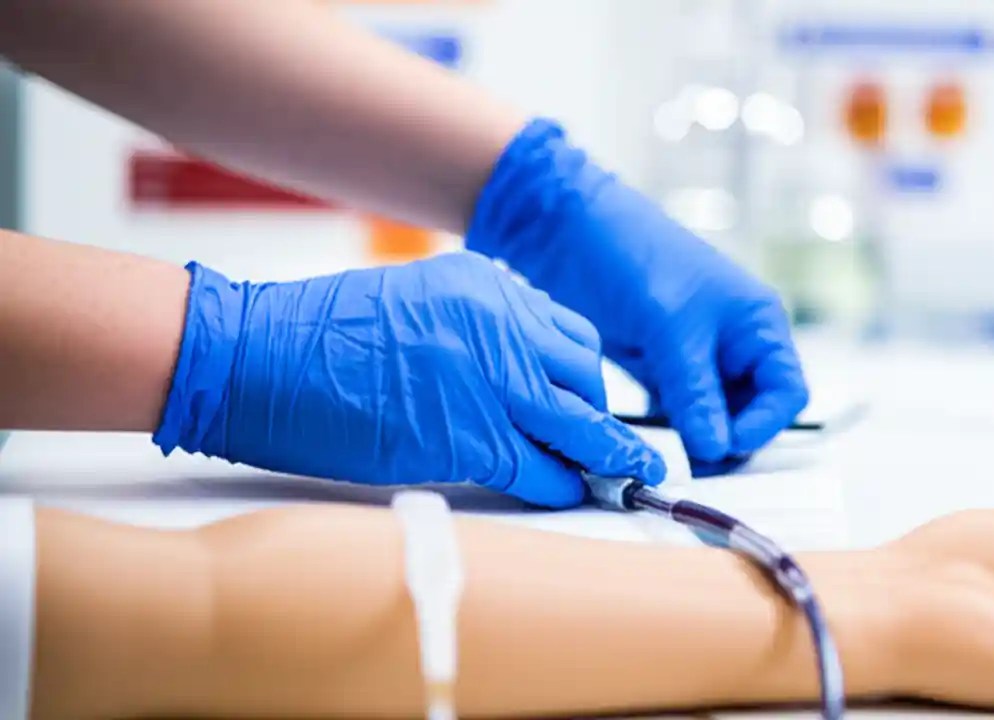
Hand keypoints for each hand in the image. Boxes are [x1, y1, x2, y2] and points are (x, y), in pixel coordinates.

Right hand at [153, 252, 664, 506]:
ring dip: (607, 455)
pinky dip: (559, 486)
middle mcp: (498, 323)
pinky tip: (566, 494)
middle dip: (604, 413)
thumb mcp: (415, 307)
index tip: (591, 398)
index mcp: (484, 286)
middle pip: (585, 373)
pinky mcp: (468, 434)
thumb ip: (472, 333)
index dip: (583, 373)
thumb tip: (511, 380)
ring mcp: (488, 377)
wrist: (253, 356)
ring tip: (628, 477)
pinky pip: (539, 467)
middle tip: (617, 443)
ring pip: (577, 422)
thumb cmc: (316, 339)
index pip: (566, 331)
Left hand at [467, 120, 808, 463]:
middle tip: (691, 460)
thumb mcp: (670, 328)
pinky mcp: (664, 369)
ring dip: (695, 438)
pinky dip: (669, 429)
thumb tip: (717, 449)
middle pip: (753, 413)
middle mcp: (737, 345)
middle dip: (727, 438)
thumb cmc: (635, 258)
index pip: (786, 393)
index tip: (723, 446)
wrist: (573, 232)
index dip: (763, 425)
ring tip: (665, 451)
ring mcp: (700, 359)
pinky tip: (646, 437)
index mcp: (758, 325)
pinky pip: (679, 412)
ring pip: (714, 418)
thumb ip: (695, 392)